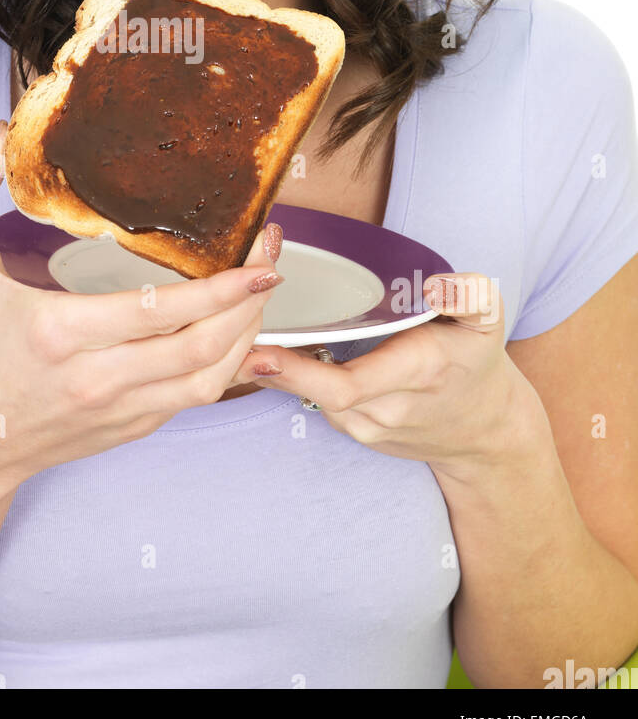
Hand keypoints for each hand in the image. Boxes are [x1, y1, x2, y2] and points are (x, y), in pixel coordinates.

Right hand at [0, 119, 285, 487]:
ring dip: (248, 335)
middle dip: (249, 302)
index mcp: (62, 333)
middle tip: (271, 259)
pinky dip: (230, 363)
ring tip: (262, 292)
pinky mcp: (137, 426)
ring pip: (212, 379)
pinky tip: (241, 328)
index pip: (159, 311)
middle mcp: (99, 378)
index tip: (258, 261)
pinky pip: (199, 396)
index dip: (220, 289)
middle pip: (201, 346)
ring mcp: (123, 408)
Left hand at [227, 271, 535, 476]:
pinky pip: (313, 401)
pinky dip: (287, 376)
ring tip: (239, 329)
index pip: (348, 385)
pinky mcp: (355, 430)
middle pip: (315, 393)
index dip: (300, 371)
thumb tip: (440, 284)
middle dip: (270, 364)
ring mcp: (368, 427)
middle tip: (230, 331)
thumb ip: (471, 295)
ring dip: (273, 368)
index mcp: (415, 374)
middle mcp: (386, 408)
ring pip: (308, 397)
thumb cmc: (479, 364)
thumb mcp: (489, 321)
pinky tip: (265, 347)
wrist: (487, 434)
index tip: (261, 349)